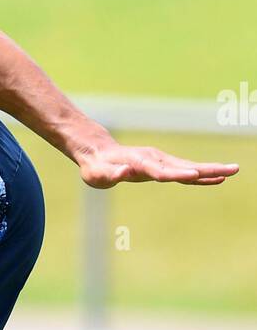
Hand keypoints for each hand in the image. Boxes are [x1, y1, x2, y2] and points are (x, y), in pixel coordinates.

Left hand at [75, 138, 238, 189]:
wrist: (98, 151)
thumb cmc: (96, 166)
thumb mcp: (97, 174)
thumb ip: (110, 174)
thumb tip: (123, 174)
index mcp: (139, 163)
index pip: (160, 171)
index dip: (175, 173)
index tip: (193, 174)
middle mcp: (154, 159)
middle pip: (183, 166)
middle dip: (207, 169)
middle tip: (230, 170)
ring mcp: (160, 160)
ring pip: (189, 167)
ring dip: (211, 170)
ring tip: (233, 171)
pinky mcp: (163, 165)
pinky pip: (185, 170)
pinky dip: (202, 174)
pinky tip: (217, 178)